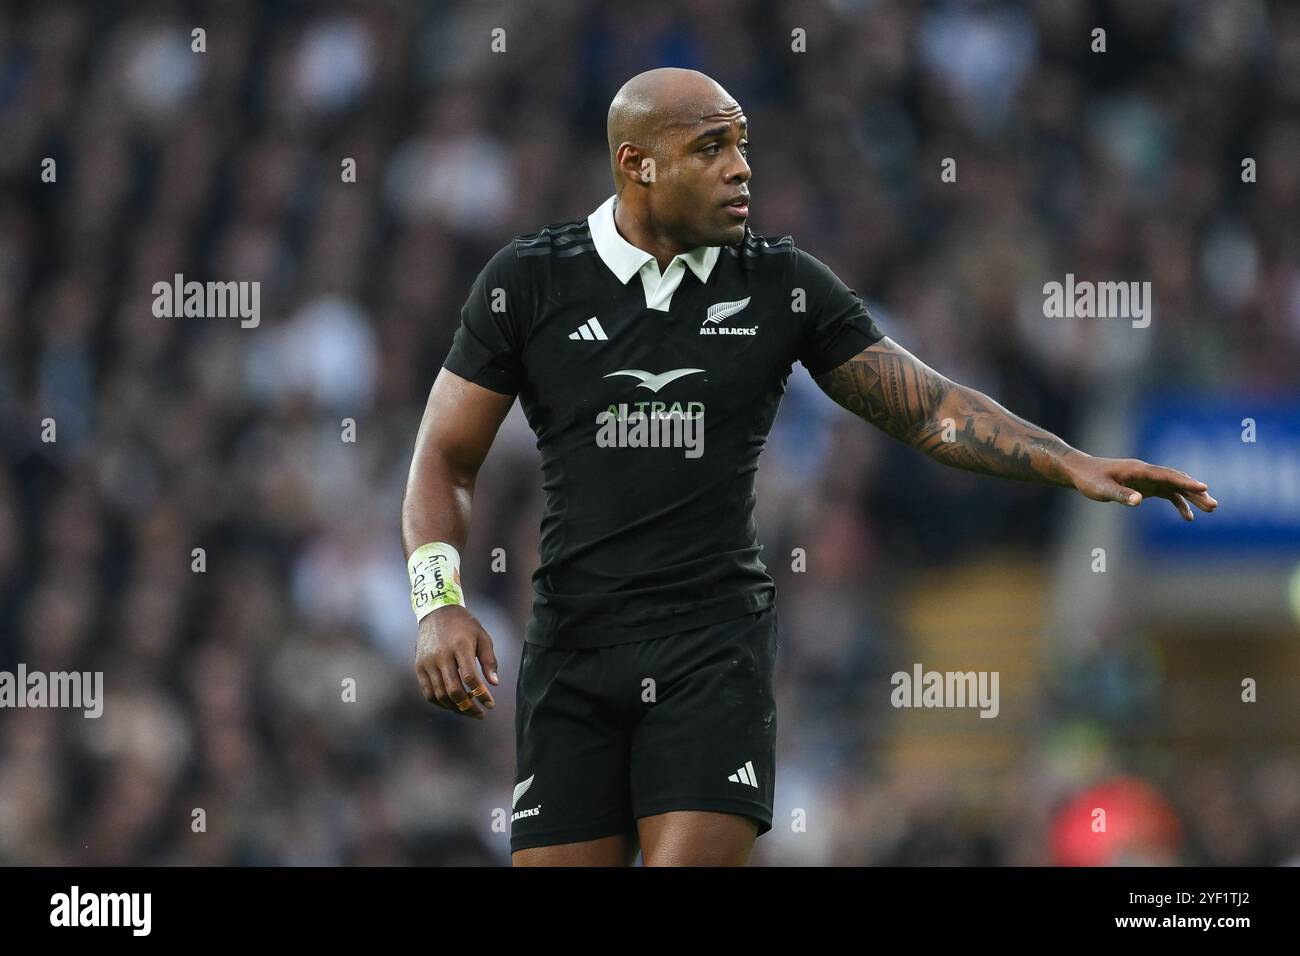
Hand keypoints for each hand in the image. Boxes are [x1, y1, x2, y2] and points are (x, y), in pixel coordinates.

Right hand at [414, 605, 499, 717]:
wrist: (436, 612)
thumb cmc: (465, 626)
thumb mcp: (483, 637)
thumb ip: (489, 660)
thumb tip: (494, 684)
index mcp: (460, 647)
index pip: (470, 678)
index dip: (481, 695)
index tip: (490, 705)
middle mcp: (441, 656)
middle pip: (453, 691)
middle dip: (469, 707)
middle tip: (480, 714)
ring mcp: (428, 662)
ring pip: (440, 695)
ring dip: (455, 708)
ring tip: (468, 711)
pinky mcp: (419, 667)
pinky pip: (428, 693)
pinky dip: (440, 703)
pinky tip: (452, 705)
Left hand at [1065, 454, 1217, 520]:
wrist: (1081, 471)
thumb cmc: (1090, 479)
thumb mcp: (1102, 488)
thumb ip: (1120, 494)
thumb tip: (1139, 501)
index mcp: (1139, 470)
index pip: (1167, 475)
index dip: (1185, 482)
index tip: (1204, 487)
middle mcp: (1147, 473)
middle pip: (1176, 481)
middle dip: (1195, 492)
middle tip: (1213, 505)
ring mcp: (1147, 479)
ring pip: (1175, 487)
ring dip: (1192, 497)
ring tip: (1210, 509)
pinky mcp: (1145, 486)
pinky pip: (1167, 494)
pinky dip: (1178, 504)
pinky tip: (1188, 517)